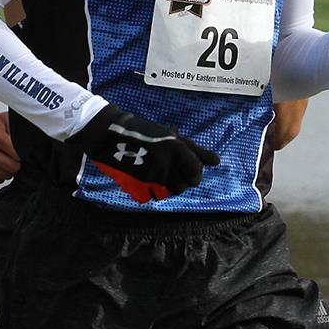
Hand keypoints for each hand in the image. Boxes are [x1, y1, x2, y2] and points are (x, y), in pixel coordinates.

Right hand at [0, 111, 19, 183]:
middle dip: (16, 163)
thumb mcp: (5, 119)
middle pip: (13, 168)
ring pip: (5, 176)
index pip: (18, 156)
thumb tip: (35, 142)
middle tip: (12, 156)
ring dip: (8, 169)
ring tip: (3, 158)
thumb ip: (19, 128)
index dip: (22, 154)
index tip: (20, 150)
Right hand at [70, 104, 218, 202]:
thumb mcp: (172, 137)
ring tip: (157, 173)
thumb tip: (217, 162)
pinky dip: (149, 190)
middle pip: (183, 187)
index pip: (196, 172)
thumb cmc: (146, 132)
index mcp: (176, 149)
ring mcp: (151, 176)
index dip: (194, 174)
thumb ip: (195, 151)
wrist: (111, 134)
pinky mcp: (136, 185)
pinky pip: (151, 196)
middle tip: (170, 170)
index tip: (188, 171)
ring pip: (167, 193)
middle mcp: (166, 164)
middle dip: (179, 181)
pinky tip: (145, 177)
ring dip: (165, 186)